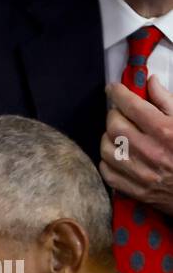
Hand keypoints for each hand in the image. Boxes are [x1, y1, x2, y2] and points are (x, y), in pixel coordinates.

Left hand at [100, 76, 172, 216]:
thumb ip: (166, 101)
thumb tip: (150, 82)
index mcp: (165, 131)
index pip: (131, 107)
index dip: (118, 94)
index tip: (113, 89)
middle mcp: (151, 152)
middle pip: (114, 126)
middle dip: (113, 114)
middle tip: (119, 112)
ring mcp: (141, 173)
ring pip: (107, 149)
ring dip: (108, 137)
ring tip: (117, 133)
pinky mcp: (136, 190)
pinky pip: (107, 172)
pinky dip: (107, 160)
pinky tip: (117, 153)